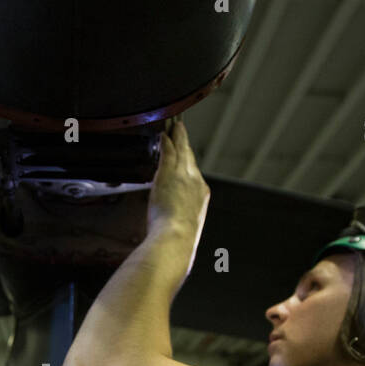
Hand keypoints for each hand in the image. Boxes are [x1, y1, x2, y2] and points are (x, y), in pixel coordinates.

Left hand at [147, 118, 210, 241]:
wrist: (177, 238)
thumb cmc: (179, 239)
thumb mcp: (185, 228)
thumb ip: (181, 220)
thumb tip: (176, 226)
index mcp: (201, 195)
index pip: (194, 174)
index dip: (188, 163)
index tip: (186, 155)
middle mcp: (195, 182)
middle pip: (190, 157)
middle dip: (185, 143)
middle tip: (181, 129)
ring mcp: (183, 176)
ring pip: (181, 150)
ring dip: (177, 136)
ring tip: (174, 126)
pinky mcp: (169, 173)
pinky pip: (168, 152)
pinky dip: (167, 141)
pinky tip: (163, 134)